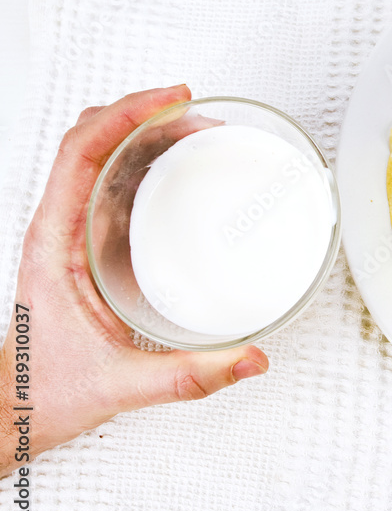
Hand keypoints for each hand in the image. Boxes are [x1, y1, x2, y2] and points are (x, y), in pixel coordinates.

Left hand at [0, 86, 268, 474]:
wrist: (16, 408)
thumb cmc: (46, 390)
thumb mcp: (121, 384)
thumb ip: (191, 376)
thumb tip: (249, 359)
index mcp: (54, 243)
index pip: (81, 152)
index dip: (128, 115)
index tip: (172, 101)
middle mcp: (60, 228)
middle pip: (92, 139)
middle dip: (145, 114)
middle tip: (196, 113)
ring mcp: (73, 234)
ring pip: (101, 157)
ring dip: (145, 133)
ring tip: (194, 130)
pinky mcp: (89, 246)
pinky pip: (113, 185)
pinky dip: (144, 163)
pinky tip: (177, 171)